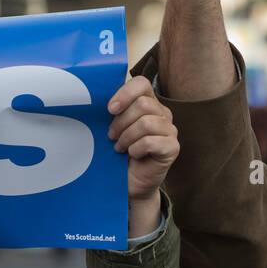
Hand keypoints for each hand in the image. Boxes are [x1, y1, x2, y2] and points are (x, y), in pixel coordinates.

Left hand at [107, 76, 179, 236]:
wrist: (129, 184)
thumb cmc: (120, 153)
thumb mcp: (114, 128)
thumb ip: (113, 112)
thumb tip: (94, 98)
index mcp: (149, 103)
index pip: (141, 84)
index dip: (125, 93)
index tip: (110, 110)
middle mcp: (163, 114)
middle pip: (143, 104)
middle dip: (121, 122)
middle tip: (112, 136)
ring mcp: (170, 130)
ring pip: (146, 122)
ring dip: (127, 137)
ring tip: (120, 147)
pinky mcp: (172, 147)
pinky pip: (151, 141)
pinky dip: (136, 149)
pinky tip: (132, 155)